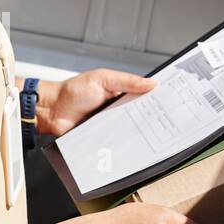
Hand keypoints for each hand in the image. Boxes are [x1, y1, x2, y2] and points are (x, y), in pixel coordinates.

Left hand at [35, 68, 158, 136]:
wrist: (52, 111)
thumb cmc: (73, 91)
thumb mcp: (102, 79)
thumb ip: (126, 81)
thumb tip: (151, 82)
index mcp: (119, 92)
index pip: (142, 96)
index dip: (156, 99)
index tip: (171, 102)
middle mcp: (117, 109)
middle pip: (140, 115)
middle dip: (152, 118)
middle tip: (167, 122)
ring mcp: (111, 124)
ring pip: (130, 129)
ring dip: (139, 131)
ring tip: (155, 135)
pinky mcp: (103, 137)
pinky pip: (117, 141)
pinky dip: (124, 142)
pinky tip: (133, 145)